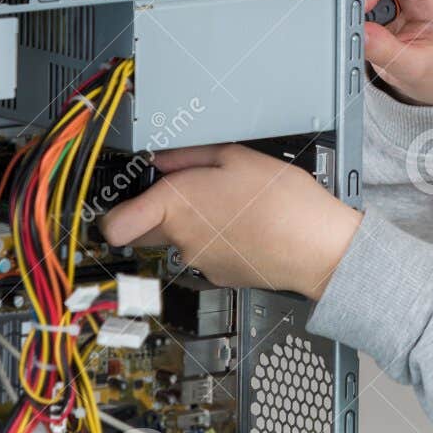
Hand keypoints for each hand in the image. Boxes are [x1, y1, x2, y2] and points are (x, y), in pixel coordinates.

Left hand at [99, 144, 362, 300]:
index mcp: (175, 205)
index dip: (114, 211)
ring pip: (181, 241)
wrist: (318, 247)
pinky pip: (208, 254)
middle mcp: (180, 239)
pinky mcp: (221, 276)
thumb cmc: (282, 201)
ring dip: (198, 224)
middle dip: (155, 213)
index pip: (113, 225)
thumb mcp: (237, 156)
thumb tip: (164, 159)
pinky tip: (249, 226)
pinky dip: (222, 241)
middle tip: (186, 193)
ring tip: (236, 205)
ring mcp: (200, 262)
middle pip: (144, 232)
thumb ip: (190, 157)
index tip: (124, 198)